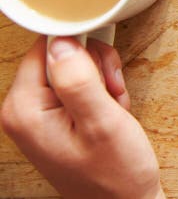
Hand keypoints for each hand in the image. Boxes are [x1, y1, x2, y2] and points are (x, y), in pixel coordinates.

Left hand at [1, 36, 163, 198]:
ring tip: (112, 108)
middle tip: (111, 95)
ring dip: (103, 80)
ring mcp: (38, 113)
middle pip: (61, 55)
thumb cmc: (115, 173)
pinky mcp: (55, 116)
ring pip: (75, 67)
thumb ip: (78, 80)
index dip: (82, 51)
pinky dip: (102, 92)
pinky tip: (109, 113)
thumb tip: (62, 42)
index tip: (100, 72)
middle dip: (96, 68)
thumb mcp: (102, 123)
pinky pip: (80, 84)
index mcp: (24, 109)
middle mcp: (24, 109)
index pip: (46, 47)